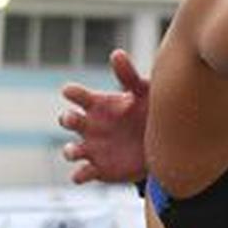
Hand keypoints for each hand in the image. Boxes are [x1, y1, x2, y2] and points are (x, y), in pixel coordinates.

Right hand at [59, 49, 149, 183]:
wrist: (161, 144)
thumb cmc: (147, 112)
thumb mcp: (142, 92)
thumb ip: (129, 75)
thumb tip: (117, 53)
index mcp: (98, 105)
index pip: (77, 96)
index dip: (71, 93)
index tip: (69, 91)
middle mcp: (90, 126)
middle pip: (68, 120)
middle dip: (66, 119)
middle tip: (72, 118)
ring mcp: (91, 148)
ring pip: (70, 150)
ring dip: (69, 150)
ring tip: (75, 151)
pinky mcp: (97, 168)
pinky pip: (81, 174)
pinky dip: (79, 175)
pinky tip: (83, 174)